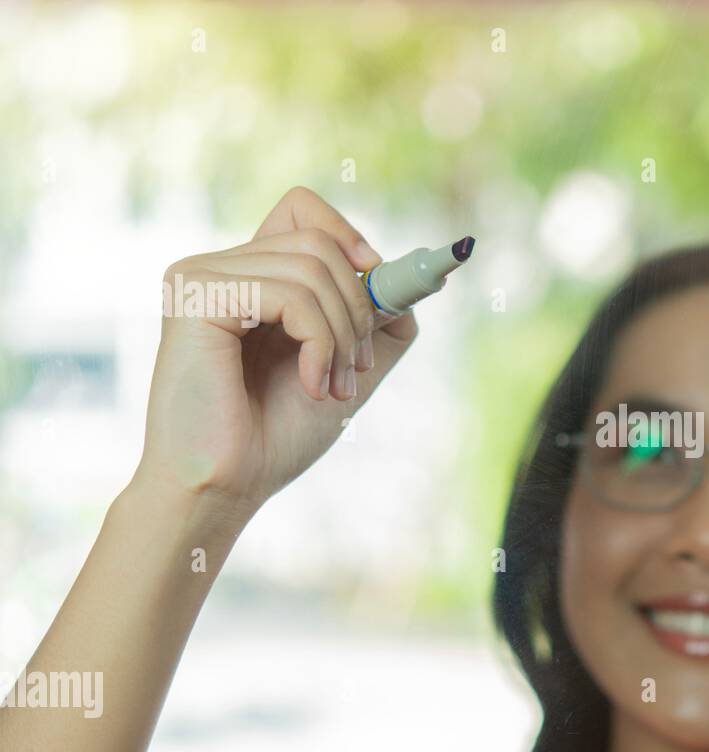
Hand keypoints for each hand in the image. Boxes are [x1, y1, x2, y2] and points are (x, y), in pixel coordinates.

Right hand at [133, 185, 418, 512]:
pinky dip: (320, 342)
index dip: (349, 236)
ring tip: (333, 386)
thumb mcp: (346, 367)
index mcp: (248, 277)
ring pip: (312, 266)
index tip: (380, 281)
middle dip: (359, 309)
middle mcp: (217, 268)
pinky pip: (290, 294)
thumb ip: (380, 322)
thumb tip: (414, 281)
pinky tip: (311, 383)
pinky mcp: (195, 298)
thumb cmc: (275, 436)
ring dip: (344, 335)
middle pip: (319, 240)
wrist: (227, 487)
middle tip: (354, 371)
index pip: (302, 208)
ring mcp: (199, 278)